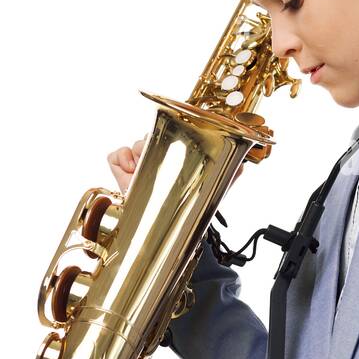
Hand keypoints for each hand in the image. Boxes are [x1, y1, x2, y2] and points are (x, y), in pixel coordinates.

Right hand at [107, 138, 245, 194]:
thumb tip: (243, 166)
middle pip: (150, 135)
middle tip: (161, 158)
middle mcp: (156, 154)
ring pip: (134, 144)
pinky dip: (121, 160)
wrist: (164, 226)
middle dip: (155, 143)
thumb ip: (229, 176)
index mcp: (175, 154)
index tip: (176, 140)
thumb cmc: (186, 204)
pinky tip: (131, 171)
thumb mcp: (211, 189)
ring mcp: (137, 162)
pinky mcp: (120, 170)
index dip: (172, 133)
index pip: (170, 132)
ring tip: (146, 169)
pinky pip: (114, 155)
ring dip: (139, 153)